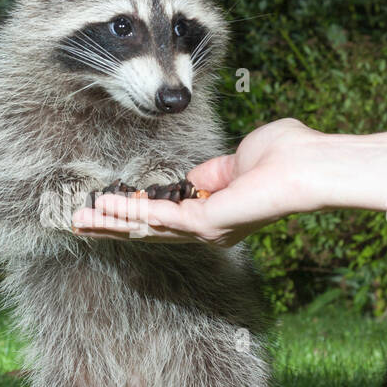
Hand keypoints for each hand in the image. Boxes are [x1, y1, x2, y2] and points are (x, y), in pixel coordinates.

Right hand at [71, 118, 318, 246]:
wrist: (307, 166)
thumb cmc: (287, 156)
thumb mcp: (239, 158)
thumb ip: (215, 170)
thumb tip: (193, 179)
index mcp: (217, 213)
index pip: (167, 217)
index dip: (136, 211)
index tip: (109, 204)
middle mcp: (209, 228)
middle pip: (150, 230)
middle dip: (113, 224)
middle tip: (80, 222)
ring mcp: (206, 229)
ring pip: (147, 228)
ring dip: (112, 222)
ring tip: (80, 220)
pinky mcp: (204, 224)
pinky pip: (157, 218)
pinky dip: (129, 212)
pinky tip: (105, 207)